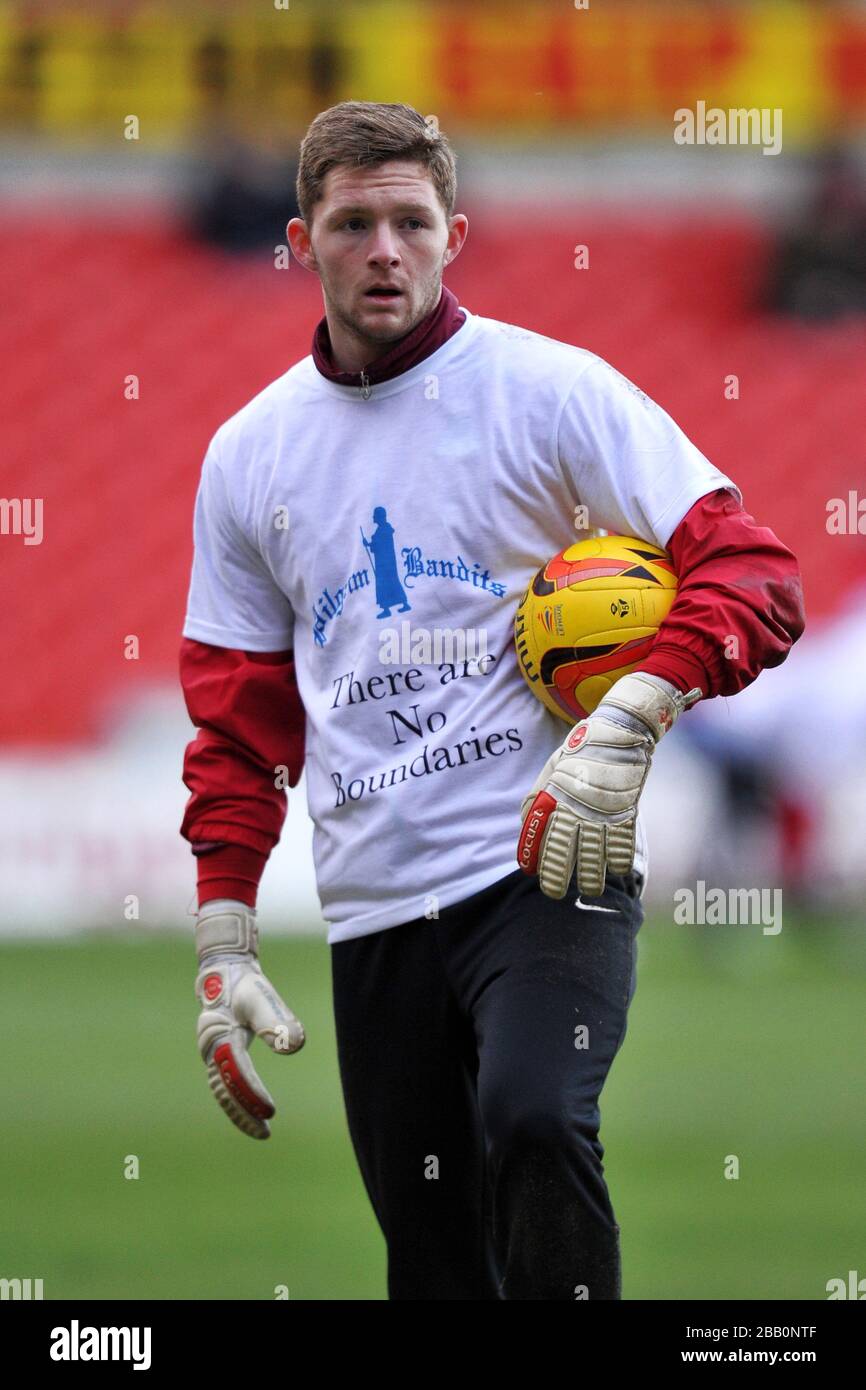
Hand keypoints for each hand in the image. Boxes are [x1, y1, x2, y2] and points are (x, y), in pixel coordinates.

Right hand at [194, 899, 304, 1138]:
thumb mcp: (263, 998)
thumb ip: (276, 1021)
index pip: (238, 1073)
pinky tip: (254, 1110)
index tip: (271, 1111)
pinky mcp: (218, 1054)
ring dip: (239, 1111)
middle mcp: (212, 1048)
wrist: (226, 971)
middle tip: (266, 1133)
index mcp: (220, 1036)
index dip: (253, 1094)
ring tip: (263, 1129)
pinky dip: (237, 1099)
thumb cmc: (246, 985)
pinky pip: (225, 1083)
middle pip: (225, 1090)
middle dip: (243, 1112)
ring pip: (222, 1090)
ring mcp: (212, 1053)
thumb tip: (294, 1046)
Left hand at [517, 672, 700, 899]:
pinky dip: (620, 859)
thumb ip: (537, 797)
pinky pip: (623, 843)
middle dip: (557, 876)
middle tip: (554, 893)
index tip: (530, 871)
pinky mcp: (626, 811)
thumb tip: (525, 824)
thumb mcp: (550, 768)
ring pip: (594, 854)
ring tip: (590, 890)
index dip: (533, 855)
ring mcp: (602, 811)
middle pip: (563, 850)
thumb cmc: (580, 750)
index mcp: (554, 796)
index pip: (538, 834)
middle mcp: (576, 807)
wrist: (619, 730)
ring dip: (591, 877)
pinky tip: (616, 870)